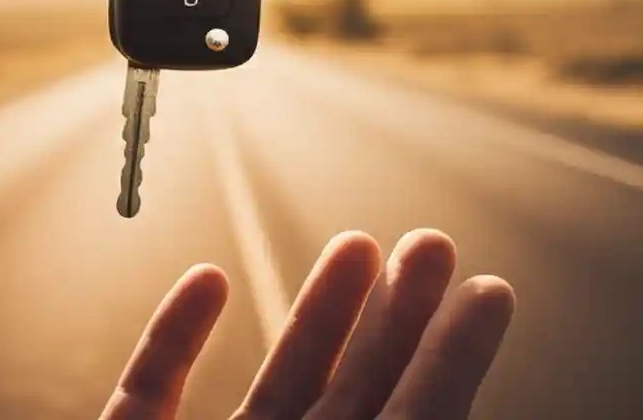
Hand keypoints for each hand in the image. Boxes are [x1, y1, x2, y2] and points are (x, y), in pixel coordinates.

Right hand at [103, 230, 514, 418]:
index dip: (455, 359)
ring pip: (277, 385)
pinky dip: (173, 334)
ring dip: (315, 311)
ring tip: (361, 243)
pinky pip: (151, 391)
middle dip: (398, 315)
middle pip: (357, 394)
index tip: (491, 289)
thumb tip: (457, 399)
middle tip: (433, 243)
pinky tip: (206, 280)